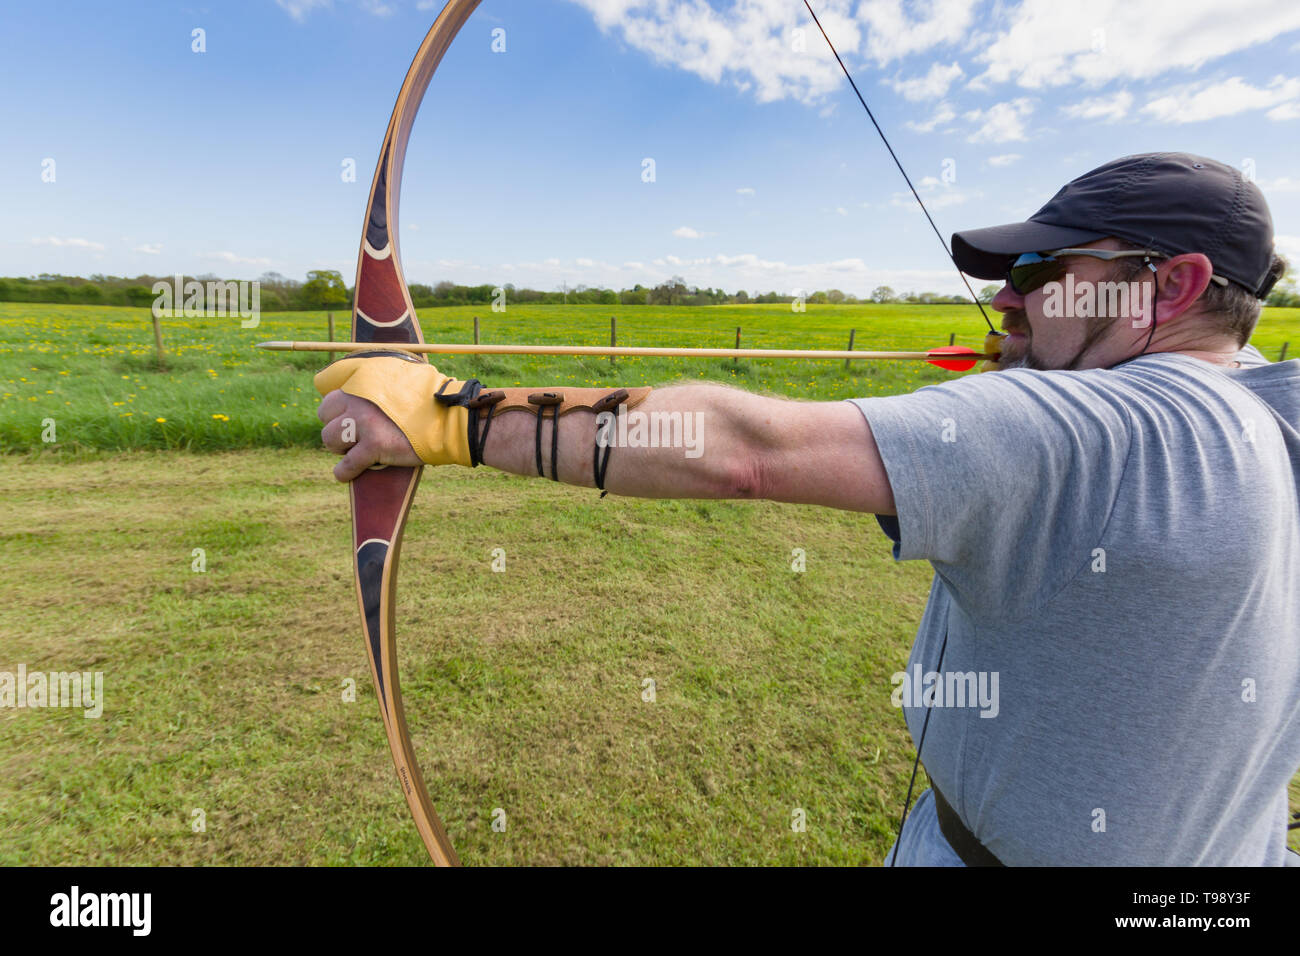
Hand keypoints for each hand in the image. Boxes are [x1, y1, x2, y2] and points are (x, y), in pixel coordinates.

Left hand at [313, 355, 474, 479]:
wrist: (450, 417)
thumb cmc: (430, 396)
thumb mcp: (400, 372)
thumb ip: (375, 376)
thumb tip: (354, 385)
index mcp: (362, 380)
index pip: (328, 397)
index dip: (336, 412)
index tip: (346, 420)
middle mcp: (358, 398)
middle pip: (325, 419)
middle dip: (337, 429)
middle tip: (354, 437)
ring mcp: (364, 422)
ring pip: (330, 440)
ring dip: (340, 449)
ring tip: (355, 451)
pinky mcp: (374, 446)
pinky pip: (345, 465)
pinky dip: (344, 472)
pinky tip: (346, 473)